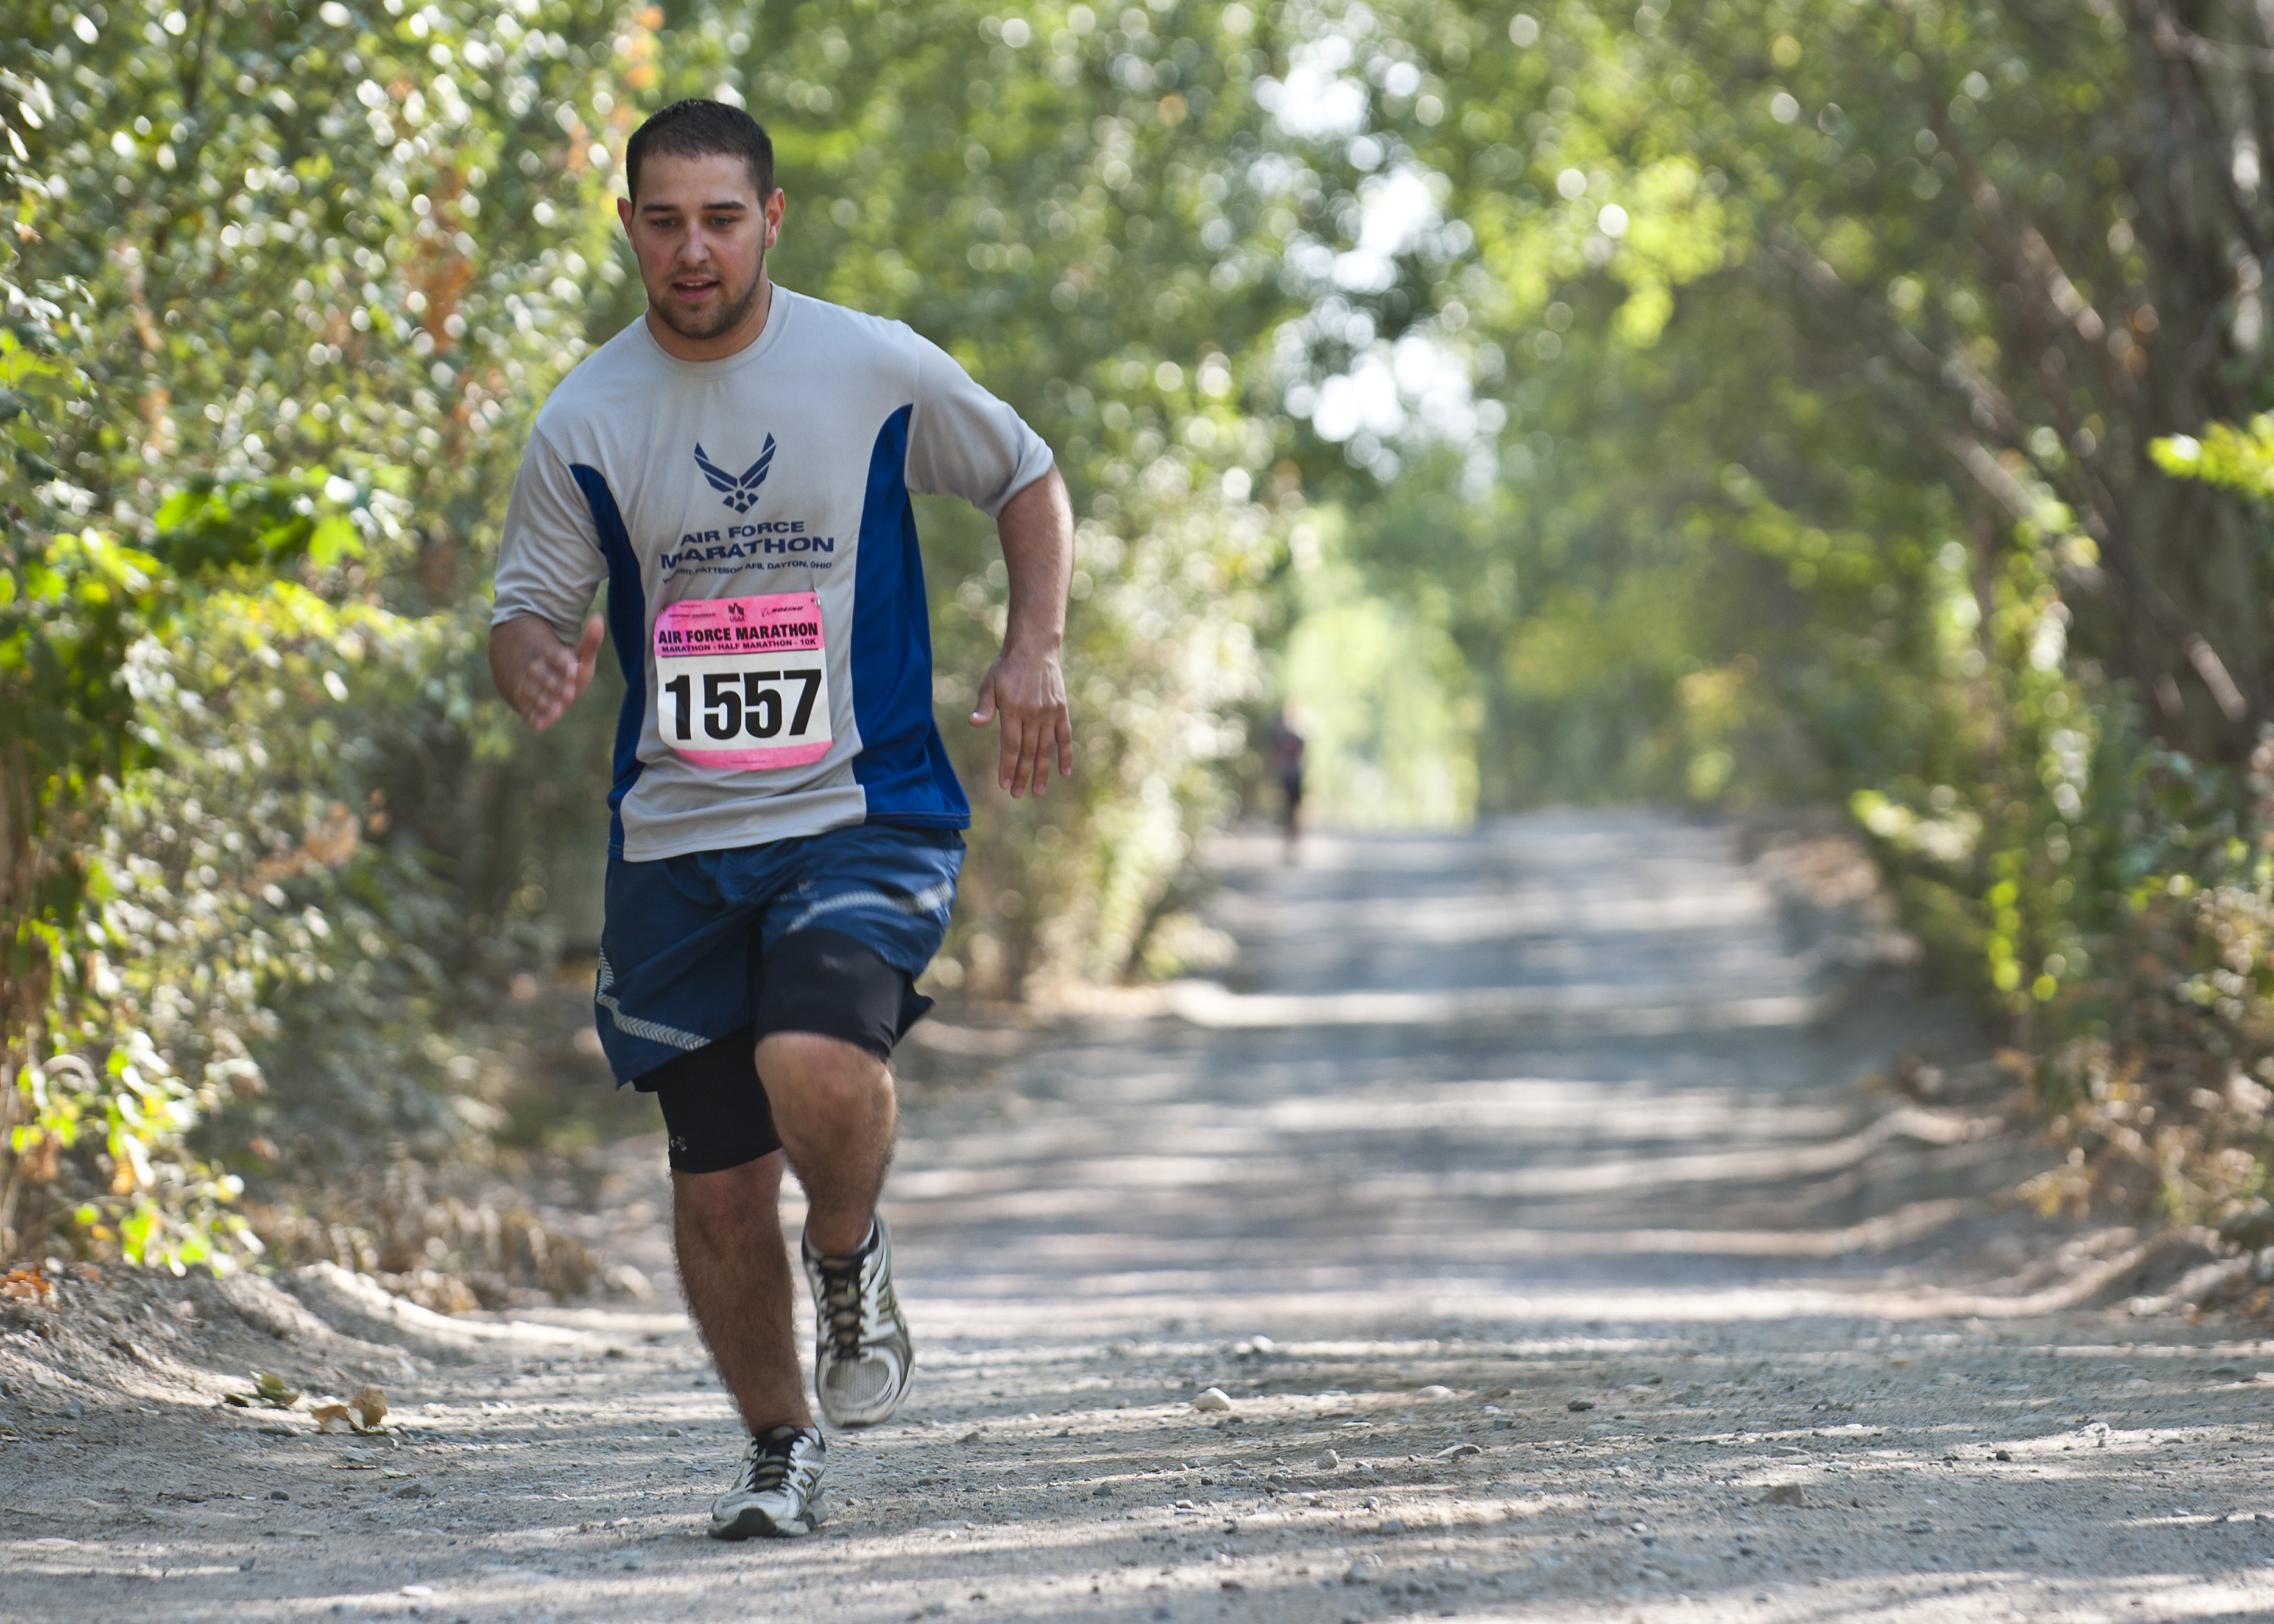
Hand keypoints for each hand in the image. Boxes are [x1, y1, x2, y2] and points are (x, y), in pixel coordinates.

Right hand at [494, 615, 603, 731]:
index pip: (555, 656)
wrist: (531, 679)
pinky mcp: (523, 703)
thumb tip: (599, 618)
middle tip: (570, 694)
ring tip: (558, 711)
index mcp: (549, 654)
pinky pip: (526, 710)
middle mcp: (535, 670)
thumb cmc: (563, 668)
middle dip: (555, 685)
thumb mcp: (577, 655)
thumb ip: (589, 642)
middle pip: (542, 676)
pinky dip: (533, 718)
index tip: (574, 670)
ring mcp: (527, 687)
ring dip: (544, 702)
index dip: (563, 663)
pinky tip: (541, 726)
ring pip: (532, 693)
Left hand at [969, 642, 1072, 796]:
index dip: (1008, 767)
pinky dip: (1065, 755)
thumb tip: (973, 723)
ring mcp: (1049, 713)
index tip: (1004, 785)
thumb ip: (984, 707)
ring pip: (1046, 748)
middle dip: (1022, 775)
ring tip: (1038, 791)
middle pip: (1028, 751)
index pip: (1011, 745)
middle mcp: (1033, 713)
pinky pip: (1065, 737)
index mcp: (1012, 709)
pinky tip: (1064, 772)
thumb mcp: (990, 684)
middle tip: (1017, 794)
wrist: (1034, 648)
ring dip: (1042, 772)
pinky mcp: (1061, 710)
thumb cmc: (1007, 668)